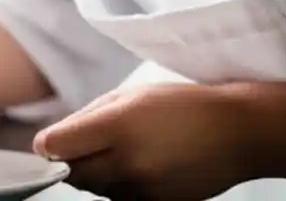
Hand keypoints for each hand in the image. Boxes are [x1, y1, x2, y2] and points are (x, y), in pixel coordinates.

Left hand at [33, 84, 250, 200]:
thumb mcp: (130, 95)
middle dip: (70, 161)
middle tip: (86, 145)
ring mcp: (143, 190)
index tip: (51, 141)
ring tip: (121, 151)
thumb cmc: (183, 106)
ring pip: (95, 190)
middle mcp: (128, 163)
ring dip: (95, 174)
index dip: (48, 145)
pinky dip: (117, 187)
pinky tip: (138, 167)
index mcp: (117, 127)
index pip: (57, 146)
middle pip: (72, 174)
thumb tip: (51, 140)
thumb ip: (86, 117)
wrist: (238, 134)